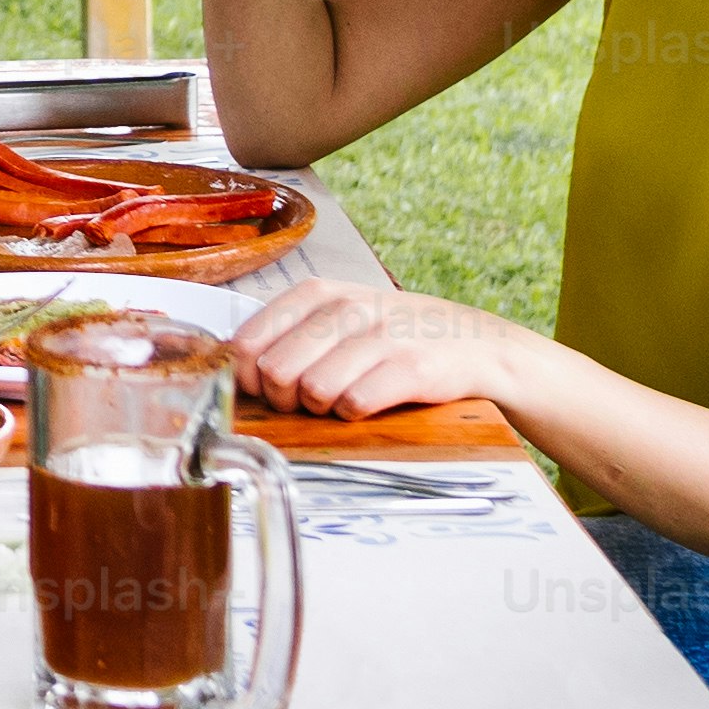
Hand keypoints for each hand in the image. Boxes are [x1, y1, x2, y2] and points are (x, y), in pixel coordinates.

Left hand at [231, 280, 542, 420]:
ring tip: (340, 401)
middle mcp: (346, 307)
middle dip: (284, 399)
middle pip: (276, 371)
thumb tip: (233, 370)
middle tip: (307, 400)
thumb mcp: (337, 320)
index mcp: (317, 293)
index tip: (265, 390)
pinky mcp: (412, 367)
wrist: (475, 344)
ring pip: (313, 389)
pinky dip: (354, 415)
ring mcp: (380, 335)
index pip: (249, 342)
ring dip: (321, 409)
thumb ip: (288, 337)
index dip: (249, 378)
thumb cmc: (393, 337)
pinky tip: (367, 405)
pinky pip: (356, 403)